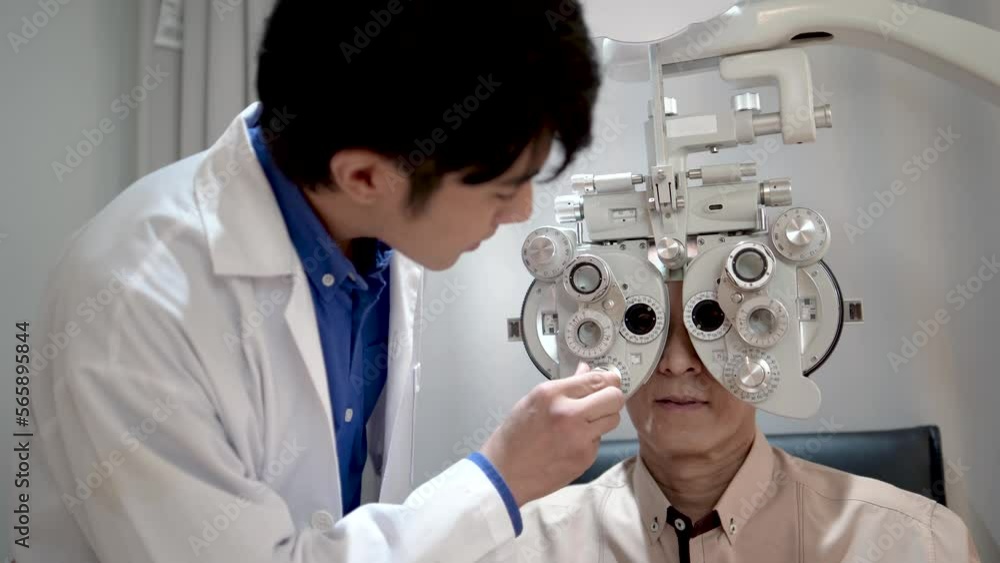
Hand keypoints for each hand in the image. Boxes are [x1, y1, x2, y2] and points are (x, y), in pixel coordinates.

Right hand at [480, 362, 624, 506]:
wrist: (505, 473)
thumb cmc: (515, 436)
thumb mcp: (534, 400)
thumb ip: (565, 385)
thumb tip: (585, 371)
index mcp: (552, 394)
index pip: (596, 379)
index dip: (607, 379)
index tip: (609, 380)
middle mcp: (568, 414)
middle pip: (614, 397)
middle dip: (611, 397)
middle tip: (602, 401)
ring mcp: (579, 438)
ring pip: (613, 419)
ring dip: (604, 418)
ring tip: (586, 421)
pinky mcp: (585, 458)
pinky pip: (600, 440)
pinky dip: (591, 438)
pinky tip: (572, 441)